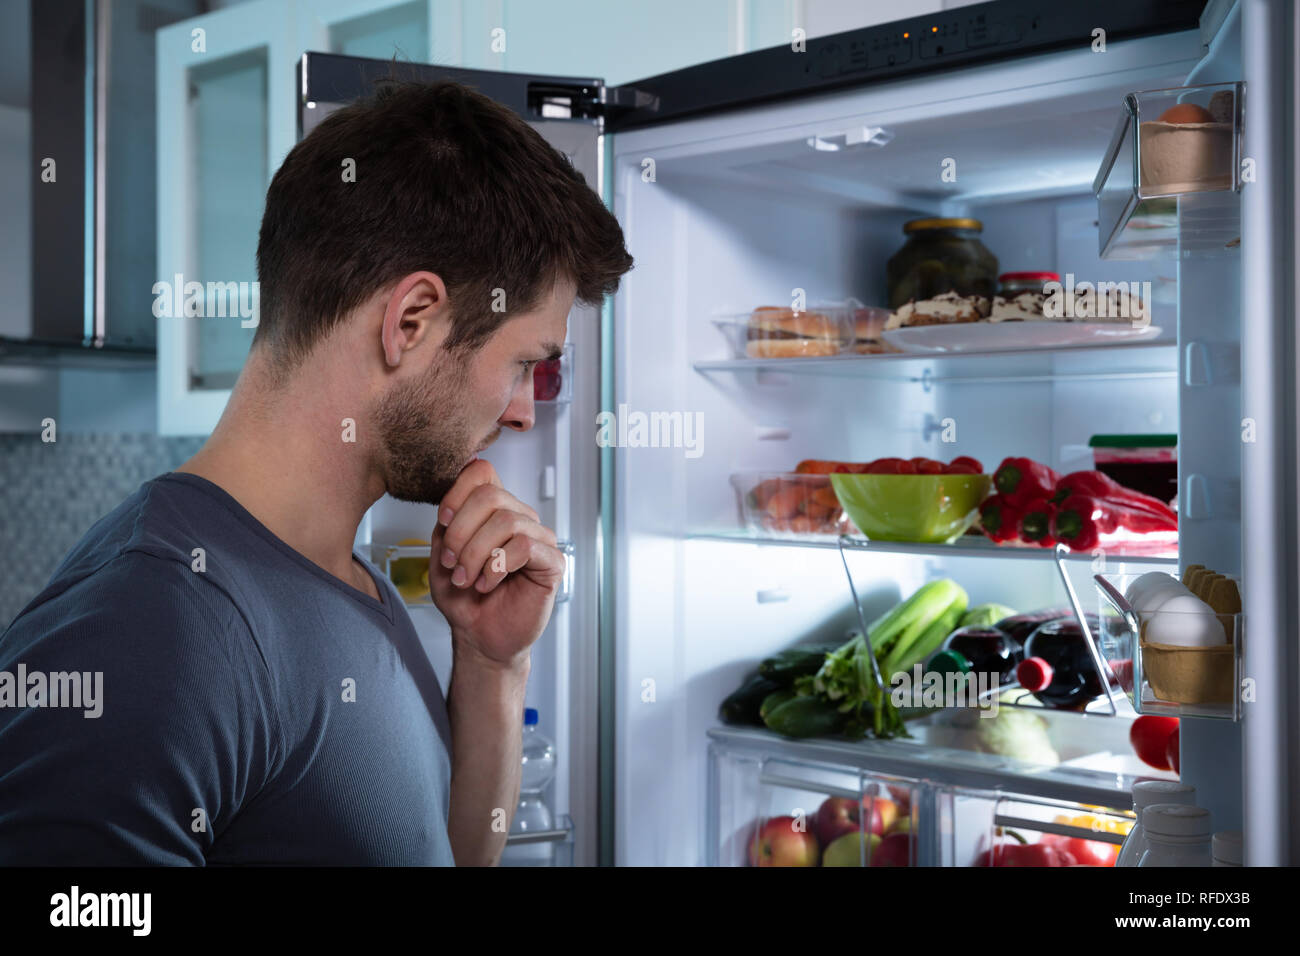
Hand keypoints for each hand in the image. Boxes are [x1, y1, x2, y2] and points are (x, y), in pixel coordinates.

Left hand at [428, 459, 562, 667]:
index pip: (483, 472)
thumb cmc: (463, 597)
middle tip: (450, 562)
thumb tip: (458, 489)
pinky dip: (496, 568)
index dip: (458, 491)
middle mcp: (519, 518)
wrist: (478, 635)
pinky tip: (486, 584)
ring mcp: (538, 538)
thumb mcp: (441, 554)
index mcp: (493, 510)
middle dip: (461, 532)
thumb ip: (448, 522)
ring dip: (475, 554)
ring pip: (506, 522)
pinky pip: (523, 547)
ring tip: (466, 579)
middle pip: (490, 496)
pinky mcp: (552, 561)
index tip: (444, 520)